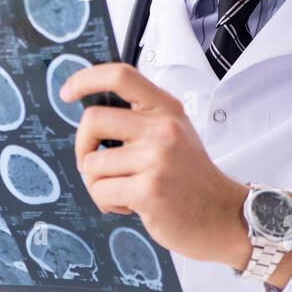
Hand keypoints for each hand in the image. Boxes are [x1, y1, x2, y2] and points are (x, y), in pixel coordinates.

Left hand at [59, 62, 252, 268]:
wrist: (223, 216)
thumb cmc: (193, 178)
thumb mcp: (175, 134)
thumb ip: (140, 121)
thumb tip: (92, 119)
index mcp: (166, 109)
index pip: (120, 76)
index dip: (86, 79)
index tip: (68, 92)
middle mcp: (162, 129)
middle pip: (92, 121)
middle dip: (82, 146)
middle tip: (93, 162)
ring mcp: (156, 159)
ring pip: (92, 164)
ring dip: (98, 184)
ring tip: (123, 190)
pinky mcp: (149, 190)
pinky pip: (101, 191)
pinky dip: (107, 202)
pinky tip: (130, 205)